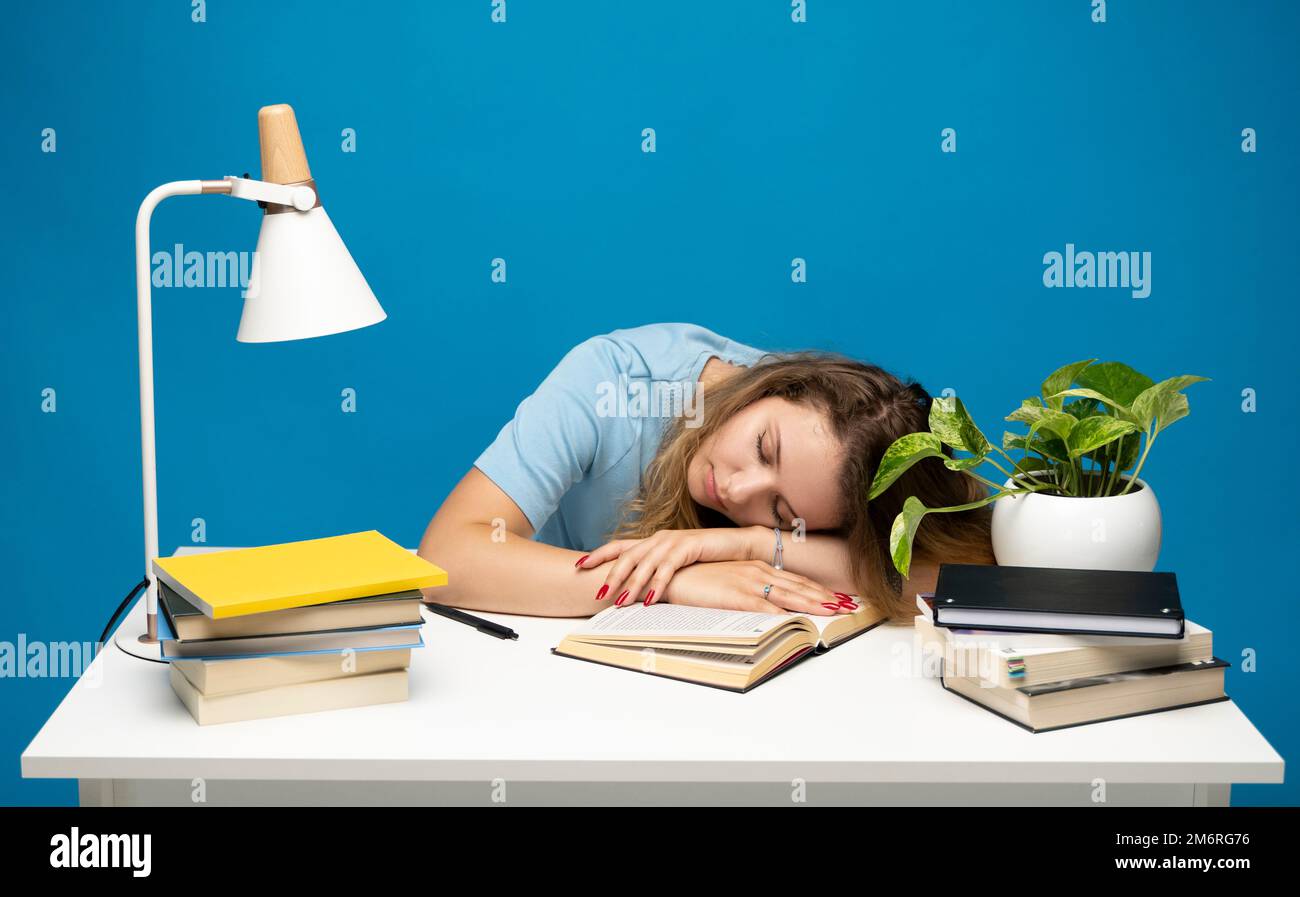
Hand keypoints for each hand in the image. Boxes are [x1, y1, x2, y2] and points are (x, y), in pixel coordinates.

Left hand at [579, 527, 768, 606]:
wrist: (738, 545)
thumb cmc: (706, 559)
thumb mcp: (676, 565)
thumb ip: (656, 572)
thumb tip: (636, 591)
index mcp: (652, 541)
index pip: (618, 546)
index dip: (598, 554)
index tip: (578, 565)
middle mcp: (658, 538)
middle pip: (626, 556)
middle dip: (610, 575)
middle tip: (598, 593)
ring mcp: (672, 541)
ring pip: (645, 563)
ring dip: (632, 584)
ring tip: (621, 601)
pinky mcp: (688, 546)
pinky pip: (668, 567)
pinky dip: (658, 583)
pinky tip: (651, 598)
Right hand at [659, 560, 857, 615]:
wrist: (673, 573)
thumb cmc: (697, 578)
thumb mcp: (728, 580)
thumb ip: (749, 589)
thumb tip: (768, 604)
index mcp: (757, 567)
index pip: (794, 580)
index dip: (816, 589)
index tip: (836, 597)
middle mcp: (758, 571)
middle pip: (799, 587)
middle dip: (824, 597)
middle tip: (848, 605)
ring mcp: (749, 582)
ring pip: (789, 595)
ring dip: (813, 604)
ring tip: (833, 611)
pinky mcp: (737, 595)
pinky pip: (766, 606)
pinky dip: (784, 613)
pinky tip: (798, 619)